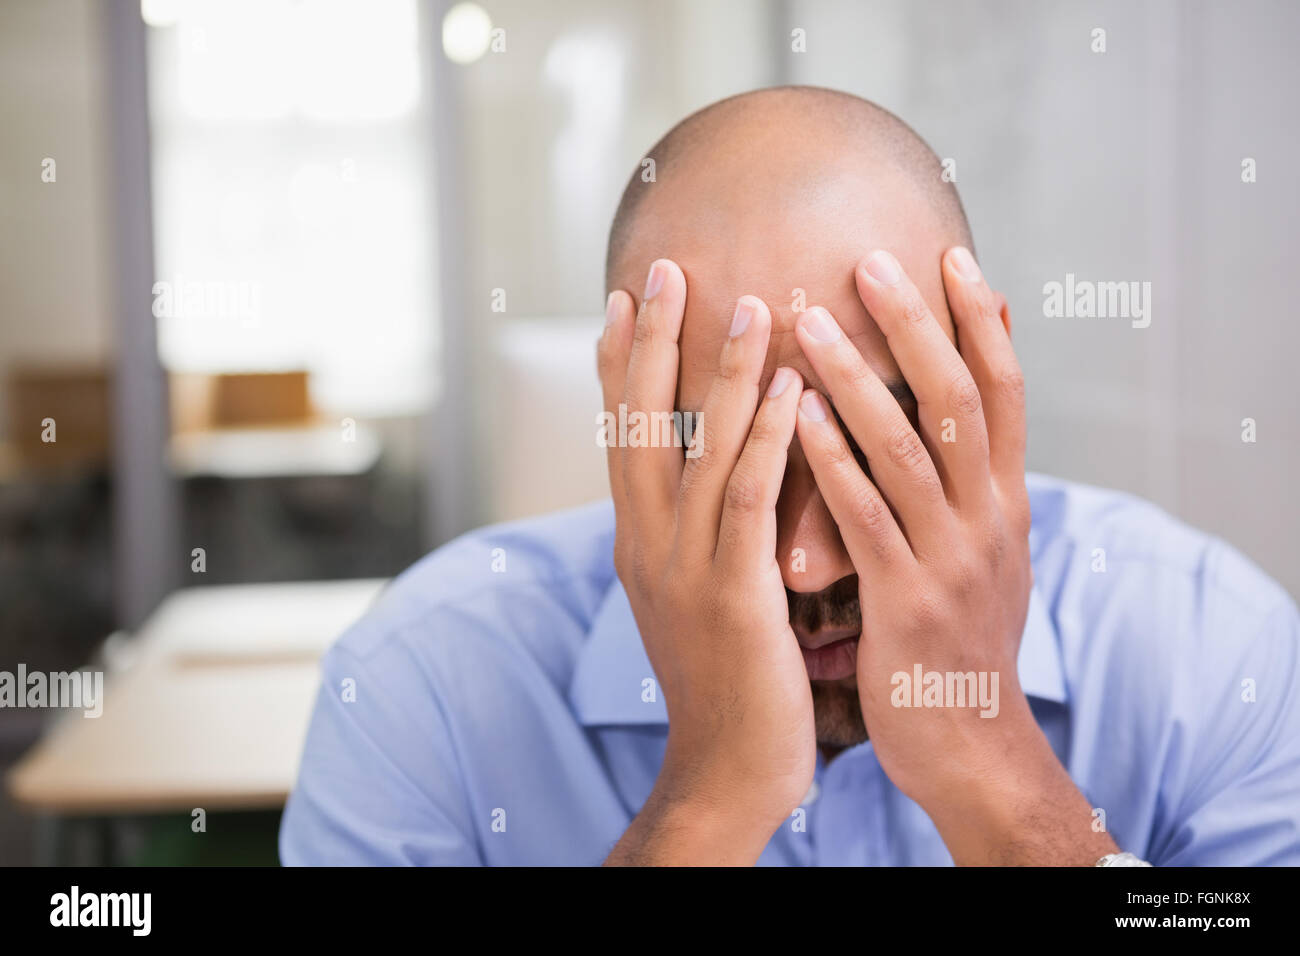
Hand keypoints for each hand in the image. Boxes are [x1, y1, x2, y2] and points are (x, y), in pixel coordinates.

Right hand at [598, 259, 813, 863]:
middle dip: (651, 342)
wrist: (724, 768)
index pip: (622, 433)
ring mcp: (684, 568)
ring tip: (746, 300)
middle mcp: (648, 543)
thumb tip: (708, 481)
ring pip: (699, 450)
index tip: (624, 297)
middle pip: (641, 423)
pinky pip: (748, 501)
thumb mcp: (696, 592)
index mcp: (638, 540)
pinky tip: (792, 389)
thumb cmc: (723, 678)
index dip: (618, 363)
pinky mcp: (734, 595)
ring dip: (721, 372)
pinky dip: (769, 439)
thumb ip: (697, 531)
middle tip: (664, 267)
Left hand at [793, 247, 1114, 863]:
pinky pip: (867, 518)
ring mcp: (952, 560)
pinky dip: (832, 460)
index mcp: (1006, 504)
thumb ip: (968, 491)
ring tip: (807, 317)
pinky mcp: (907, 602)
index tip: (950, 257)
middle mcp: (989, 520)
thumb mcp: (983, 559)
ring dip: (857, 377)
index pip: (1006, 393)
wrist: (970, 747)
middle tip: (870, 260)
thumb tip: (954, 429)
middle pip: (962, 401)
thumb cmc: (958, 644)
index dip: (982, 323)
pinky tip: (792, 415)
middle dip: (919, 326)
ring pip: (909, 449)